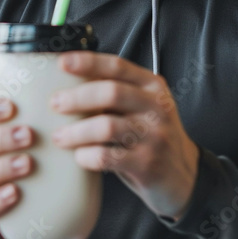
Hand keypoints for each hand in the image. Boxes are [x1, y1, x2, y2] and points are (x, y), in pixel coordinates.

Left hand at [49, 52, 199, 220]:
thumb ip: (117, 94)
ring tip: (59, 137)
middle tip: (55, 104)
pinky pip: (108, 156)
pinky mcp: (148, 163)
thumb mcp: (143, 108)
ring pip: (106, 126)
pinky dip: (87, 156)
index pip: (117, 66)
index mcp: (153, 86)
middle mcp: (157, 107)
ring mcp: (155, 136)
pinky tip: (79, 157)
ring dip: (76, 131)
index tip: (62, 62)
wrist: (183, 176)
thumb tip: (68, 84)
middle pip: (110, 92)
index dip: (88, 62)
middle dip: (77, 97)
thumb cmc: (151, 138)